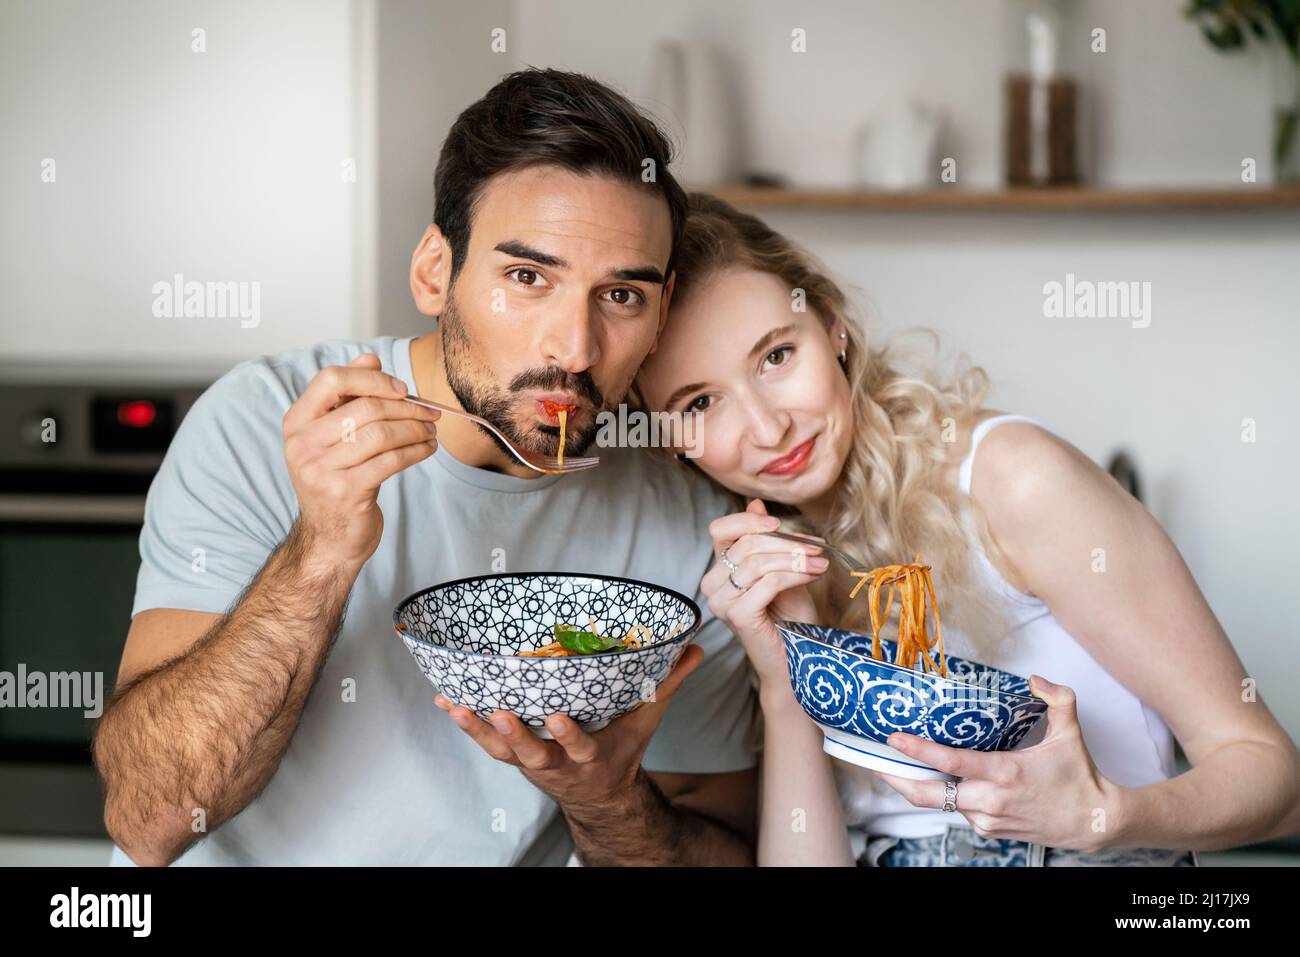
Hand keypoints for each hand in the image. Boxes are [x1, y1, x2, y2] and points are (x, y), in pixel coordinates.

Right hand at [282, 353, 439, 569]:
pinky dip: (416, 451)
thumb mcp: (332, 437)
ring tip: (431, 432)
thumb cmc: (335, 481)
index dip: (372, 379)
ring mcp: (321, 469)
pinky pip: (391, 460)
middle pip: (365, 407)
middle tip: (430, 413)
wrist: (329, 539)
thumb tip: (370, 358)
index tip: (403, 389)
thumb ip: (348, 397)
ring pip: (382, 433)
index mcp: (296, 422)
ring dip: (416, 429)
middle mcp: (302, 444)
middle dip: (407, 408)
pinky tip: (427, 449)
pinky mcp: (345, 491)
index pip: (331, 379)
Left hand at [434, 644, 704, 810]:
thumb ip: (668, 683)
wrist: (600, 794)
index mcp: (592, 756)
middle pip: (532, 754)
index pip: (580, 747)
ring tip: (458, 705)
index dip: (567, 735)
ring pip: (501, 750)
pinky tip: (447, 700)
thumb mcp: (647, 720)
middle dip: (516, 737)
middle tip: (500, 713)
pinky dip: (467, 722)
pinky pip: (486, 741)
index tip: (555, 717)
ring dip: (479, 729)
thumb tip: (696, 648)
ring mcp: (532, 762)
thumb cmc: (622, 748)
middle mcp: (558, 763)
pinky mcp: (514, 756)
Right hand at [701, 498, 827, 690]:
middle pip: (746, 544)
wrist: (798, 660)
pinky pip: (767, 582)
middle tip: (816, 548)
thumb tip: (755, 503)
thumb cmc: (790, 618)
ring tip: (820, 563)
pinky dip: (795, 574)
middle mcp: (713, 585)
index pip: (720, 530)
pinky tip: (814, 575)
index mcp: (720, 570)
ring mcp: (722, 602)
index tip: (780, 524)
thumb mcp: (782, 568)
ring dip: (796, 558)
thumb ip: (767, 540)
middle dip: (786, 542)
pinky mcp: (737, 615)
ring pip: (758, 562)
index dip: (749, 520)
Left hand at [872, 676, 1122, 850]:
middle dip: (896, 778)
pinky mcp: (989, 830)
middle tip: (873, 761)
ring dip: (920, 786)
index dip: (917, 750)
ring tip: (897, 766)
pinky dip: (946, 796)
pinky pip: (958, 811)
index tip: (894, 738)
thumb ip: (1056, 698)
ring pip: (941, 803)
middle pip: (928, 795)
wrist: (1094, 823)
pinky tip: (937, 780)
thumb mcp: (1071, 732)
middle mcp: (989, 800)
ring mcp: (987, 819)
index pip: (950, 762)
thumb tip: (1035, 678)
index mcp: (1004, 773)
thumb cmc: (1079, 777)